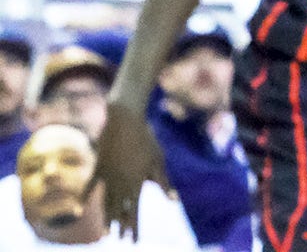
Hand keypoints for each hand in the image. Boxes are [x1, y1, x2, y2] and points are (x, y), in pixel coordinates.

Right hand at [96, 101, 170, 233]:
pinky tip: (79, 210)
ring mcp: (107, 177)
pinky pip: (90, 187)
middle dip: (122, 226)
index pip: (135, 211)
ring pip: (105, 203)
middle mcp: (120, 184)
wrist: (125, 120)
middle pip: (120, 211)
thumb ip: (164, 182)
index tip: (134, 241)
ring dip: (107, 219)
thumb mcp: (158, 160)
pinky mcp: (98, 168)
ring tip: (107, 234)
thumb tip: (174, 201)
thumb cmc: (146, 139)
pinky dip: (85, 198)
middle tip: (122, 240)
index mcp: (136, 183)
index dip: (135, 227)